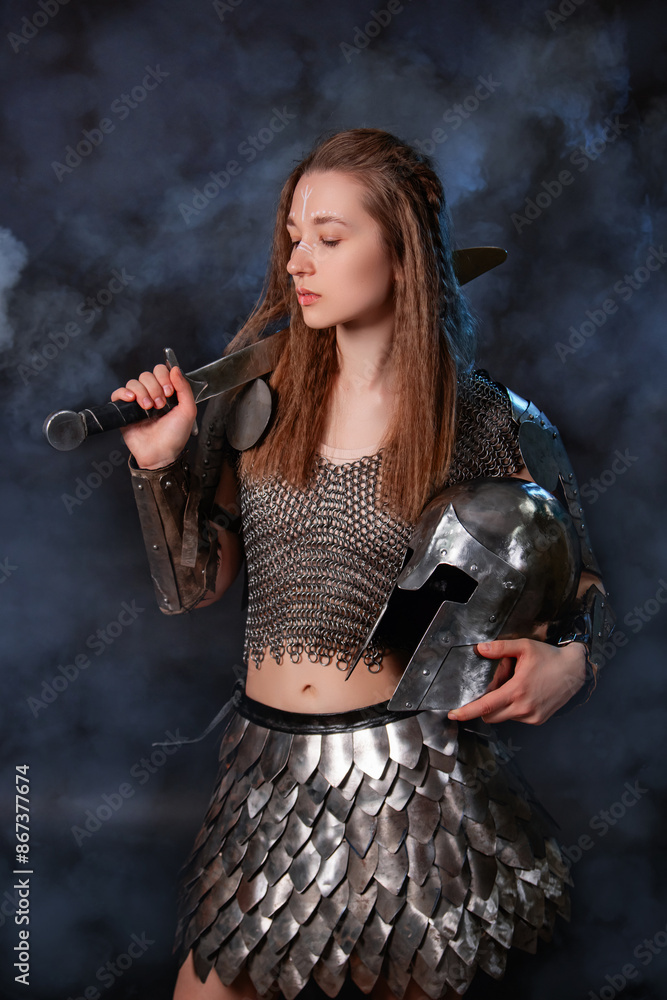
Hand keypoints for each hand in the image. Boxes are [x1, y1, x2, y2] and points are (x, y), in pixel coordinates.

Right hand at [110, 364, 196, 468]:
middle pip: (146, 375)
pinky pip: (118, 393)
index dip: (164, 377)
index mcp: (167, 392)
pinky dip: (124, 393)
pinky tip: (132, 400)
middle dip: (154, 388)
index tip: (169, 392)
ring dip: (142, 393)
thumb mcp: (188, 411)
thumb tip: (175, 368)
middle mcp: (152, 394)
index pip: (161, 371)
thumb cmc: (175, 436)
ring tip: (148, 408)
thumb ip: (184, 388)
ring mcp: (137, 402)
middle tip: (160, 405)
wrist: (161, 454)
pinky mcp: (125, 411)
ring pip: (134, 382)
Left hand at [447, 638, 585, 725]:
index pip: (485, 706)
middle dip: (483, 707)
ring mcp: (532, 716)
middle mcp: (523, 707)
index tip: (453, 714)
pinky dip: (514, 709)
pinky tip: (524, 693)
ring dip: (500, 707)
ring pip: (504, 717)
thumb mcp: (524, 647)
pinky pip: (517, 718)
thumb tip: (480, 649)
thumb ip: (500, 648)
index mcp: (517, 690)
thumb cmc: (550, 658)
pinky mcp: (539, 719)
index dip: (467, 712)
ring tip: (513, 687)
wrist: (575, 671)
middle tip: (491, 689)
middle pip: (491, 716)